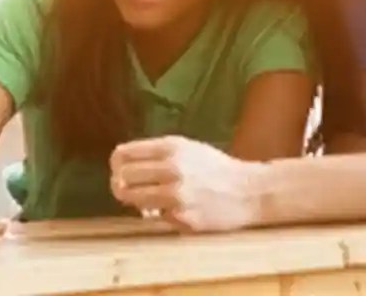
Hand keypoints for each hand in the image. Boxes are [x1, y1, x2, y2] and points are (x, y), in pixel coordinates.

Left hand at [110, 136, 263, 232]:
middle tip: (125, 188)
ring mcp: (177, 195)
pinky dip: (157, 214)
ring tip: (142, 200)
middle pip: (122, 177)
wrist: (250, 191)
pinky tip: (170, 210)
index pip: (123, 154)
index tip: (119, 170)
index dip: (116, 164)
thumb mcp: (185, 148)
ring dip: (132, 200)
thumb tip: (121, 165)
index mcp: (170, 147)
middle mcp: (172, 169)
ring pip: (132, 198)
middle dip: (119, 183)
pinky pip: (154, 216)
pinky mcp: (183, 218)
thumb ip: (154, 153)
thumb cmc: (213, 168)